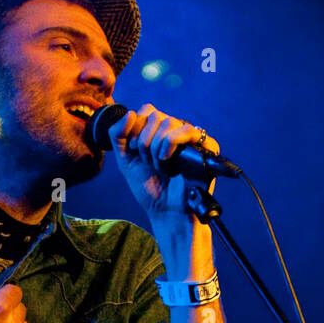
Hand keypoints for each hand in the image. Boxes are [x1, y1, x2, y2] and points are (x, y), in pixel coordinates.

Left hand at [108, 103, 219, 226]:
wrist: (166, 211)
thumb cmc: (149, 189)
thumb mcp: (125, 161)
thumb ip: (117, 135)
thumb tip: (130, 113)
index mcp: (159, 132)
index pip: (146, 111)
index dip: (136, 129)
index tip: (134, 151)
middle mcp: (175, 131)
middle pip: (155, 115)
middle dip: (145, 142)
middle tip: (149, 163)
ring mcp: (190, 138)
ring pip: (169, 121)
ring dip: (157, 147)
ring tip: (160, 166)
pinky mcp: (206, 146)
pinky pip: (188, 130)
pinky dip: (171, 143)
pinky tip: (167, 160)